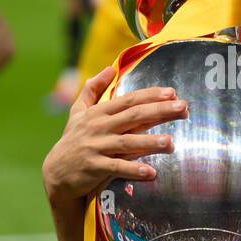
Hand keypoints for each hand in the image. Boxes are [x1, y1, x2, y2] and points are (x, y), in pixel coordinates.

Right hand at [42, 65, 186, 209]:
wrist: (56, 171)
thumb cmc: (73, 139)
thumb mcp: (78, 111)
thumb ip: (93, 89)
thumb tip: (109, 68)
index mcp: (99, 113)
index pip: (129, 100)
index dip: (151, 95)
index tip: (172, 93)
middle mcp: (99, 127)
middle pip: (134, 117)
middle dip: (160, 111)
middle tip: (184, 109)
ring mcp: (96, 147)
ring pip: (127, 142)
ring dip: (150, 142)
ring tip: (171, 143)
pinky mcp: (94, 167)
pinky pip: (116, 167)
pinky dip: (133, 170)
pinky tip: (151, 172)